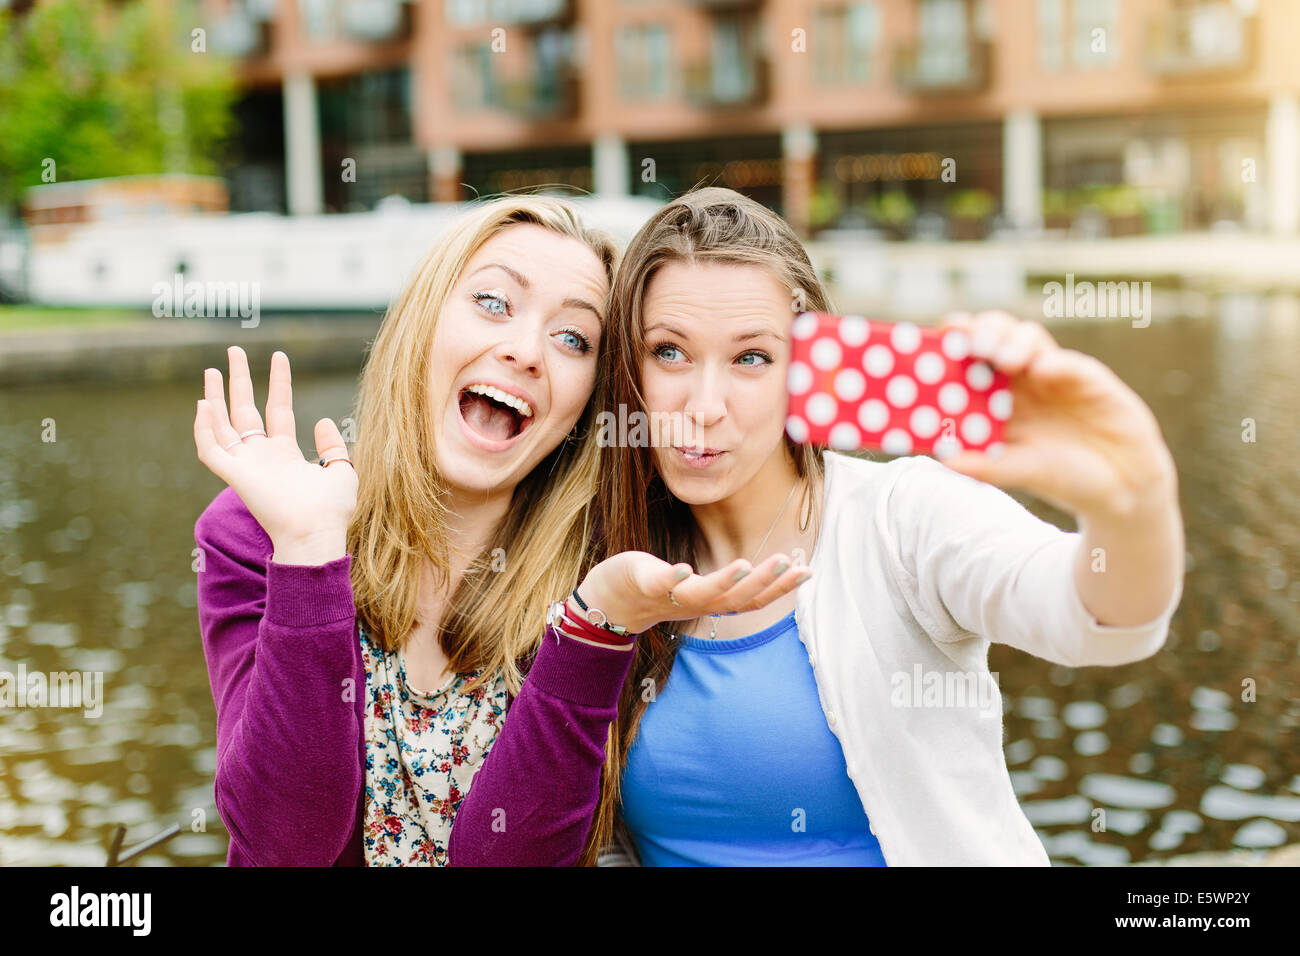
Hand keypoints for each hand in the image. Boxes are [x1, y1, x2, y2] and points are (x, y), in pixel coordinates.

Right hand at [193, 346, 358, 563]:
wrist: (316, 531)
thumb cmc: (331, 509)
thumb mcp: (341, 470)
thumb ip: (333, 446)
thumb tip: (322, 421)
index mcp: (286, 456)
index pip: (278, 410)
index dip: (279, 383)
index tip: (279, 356)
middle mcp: (262, 458)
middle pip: (245, 411)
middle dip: (239, 381)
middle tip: (233, 351)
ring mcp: (246, 465)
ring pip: (222, 425)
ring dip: (215, 397)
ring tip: (212, 368)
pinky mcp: (234, 475)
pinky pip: (211, 450)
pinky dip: (203, 428)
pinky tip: (204, 403)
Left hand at [575, 551, 812, 635]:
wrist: (610, 603)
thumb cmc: (661, 587)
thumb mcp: (700, 587)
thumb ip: (728, 583)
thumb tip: (762, 571)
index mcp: (712, 601)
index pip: (752, 599)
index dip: (781, 588)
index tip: (808, 571)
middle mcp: (696, 603)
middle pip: (736, 599)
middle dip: (765, 583)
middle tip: (791, 564)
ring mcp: (670, 595)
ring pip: (704, 593)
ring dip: (726, 581)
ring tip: (747, 563)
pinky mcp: (645, 584)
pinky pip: (660, 583)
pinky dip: (672, 577)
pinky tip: (684, 566)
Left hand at [934, 310, 1177, 521]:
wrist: (1122, 488)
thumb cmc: (1066, 477)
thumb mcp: (1021, 472)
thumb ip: (985, 466)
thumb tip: (943, 459)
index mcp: (998, 398)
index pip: (969, 360)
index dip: (953, 344)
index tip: (938, 339)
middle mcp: (1023, 380)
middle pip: (996, 337)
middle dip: (981, 331)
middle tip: (969, 343)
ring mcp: (1057, 375)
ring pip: (1029, 338)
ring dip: (1012, 341)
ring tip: (1000, 358)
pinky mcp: (1091, 380)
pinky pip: (1072, 364)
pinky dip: (1057, 364)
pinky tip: (1042, 370)